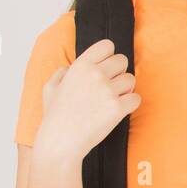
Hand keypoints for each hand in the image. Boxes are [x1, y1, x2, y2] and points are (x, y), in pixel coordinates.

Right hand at [32, 38, 140, 161]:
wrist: (61, 141)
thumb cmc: (55, 116)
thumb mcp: (50, 88)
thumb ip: (62, 73)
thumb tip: (70, 67)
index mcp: (80, 66)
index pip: (107, 45)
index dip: (108, 56)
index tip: (105, 67)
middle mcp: (95, 75)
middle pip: (123, 61)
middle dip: (118, 73)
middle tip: (108, 87)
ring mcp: (108, 91)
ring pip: (131, 79)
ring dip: (125, 89)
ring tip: (111, 100)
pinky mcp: (118, 108)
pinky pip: (136, 98)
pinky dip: (130, 105)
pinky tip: (118, 110)